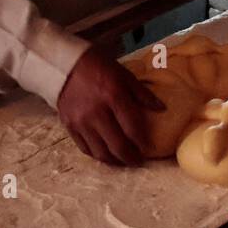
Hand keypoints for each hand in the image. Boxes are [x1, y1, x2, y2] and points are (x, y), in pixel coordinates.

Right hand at [56, 48, 163, 164]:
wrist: (64, 65)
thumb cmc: (99, 68)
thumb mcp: (124, 75)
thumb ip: (143, 93)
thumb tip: (162, 109)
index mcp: (113, 96)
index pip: (132, 128)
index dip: (143, 142)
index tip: (150, 149)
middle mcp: (96, 112)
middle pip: (117, 145)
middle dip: (131, 158)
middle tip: (138, 161)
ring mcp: (81, 122)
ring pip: (101, 152)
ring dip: (115, 161)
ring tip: (124, 161)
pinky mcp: (69, 126)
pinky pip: (85, 149)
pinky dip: (98, 155)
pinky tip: (106, 154)